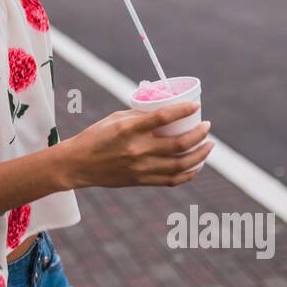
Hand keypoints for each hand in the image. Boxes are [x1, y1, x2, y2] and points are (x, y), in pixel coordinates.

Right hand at [56, 101, 213, 189]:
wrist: (78, 165)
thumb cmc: (96, 137)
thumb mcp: (115, 119)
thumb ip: (140, 116)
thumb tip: (165, 110)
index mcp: (129, 130)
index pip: (162, 117)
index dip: (183, 110)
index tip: (196, 106)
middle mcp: (137, 150)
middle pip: (178, 144)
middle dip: (199, 134)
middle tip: (207, 126)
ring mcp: (140, 168)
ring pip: (181, 165)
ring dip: (200, 154)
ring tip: (209, 145)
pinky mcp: (141, 181)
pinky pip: (172, 180)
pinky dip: (189, 173)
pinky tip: (196, 165)